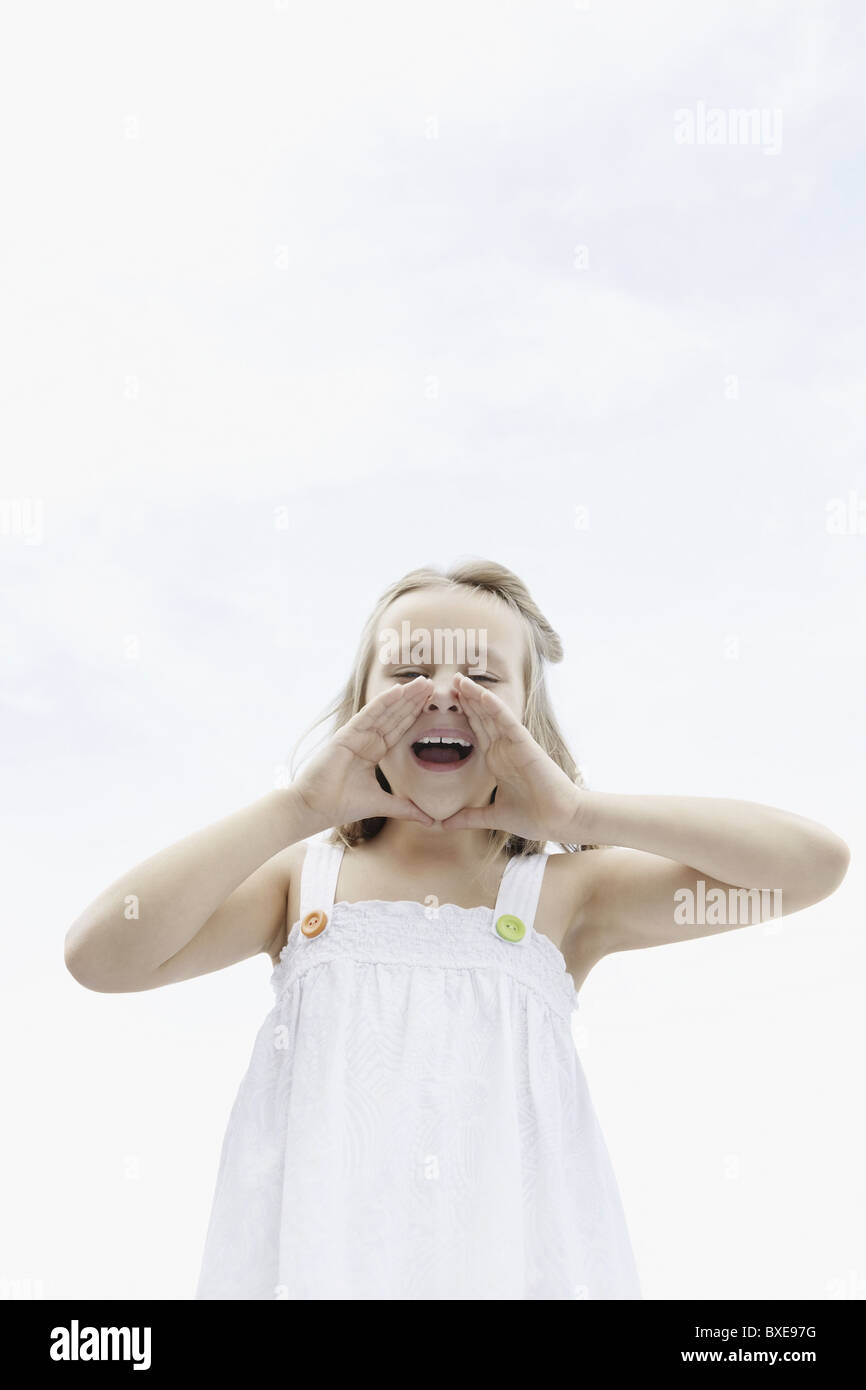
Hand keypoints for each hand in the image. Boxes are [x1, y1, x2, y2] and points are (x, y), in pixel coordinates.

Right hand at [293, 676, 435, 829]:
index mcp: (374, 751)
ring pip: (385, 711)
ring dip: (404, 696)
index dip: (415, 715)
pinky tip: (399, 691)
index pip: (399, 729)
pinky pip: (369, 714)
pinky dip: (384, 702)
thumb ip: (406, 808)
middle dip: (413, 701)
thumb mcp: (382, 804)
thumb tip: (431, 822)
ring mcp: (356, 735)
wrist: (315, 808)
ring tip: (422, 682)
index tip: (432, 703)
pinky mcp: (347, 734)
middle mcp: (366, 740)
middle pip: (395, 716)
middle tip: (432, 685)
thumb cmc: (342, 805)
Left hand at [439, 673, 581, 842]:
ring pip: (492, 715)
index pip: (476, 731)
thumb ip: (468, 818)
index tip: (443, 702)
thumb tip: (443, 825)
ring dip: (476, 696)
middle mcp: (504, 748)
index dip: (462, 715)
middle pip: (481, 718)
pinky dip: (495, 708)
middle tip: (449, 679)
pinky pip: (508, 723)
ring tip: (459, 679)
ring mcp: (515, 745)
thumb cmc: (535, 817)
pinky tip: (482, 694)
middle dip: (466, 699)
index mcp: (497, 760)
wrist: (560, 822)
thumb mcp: (493, 817)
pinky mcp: (526, 746)